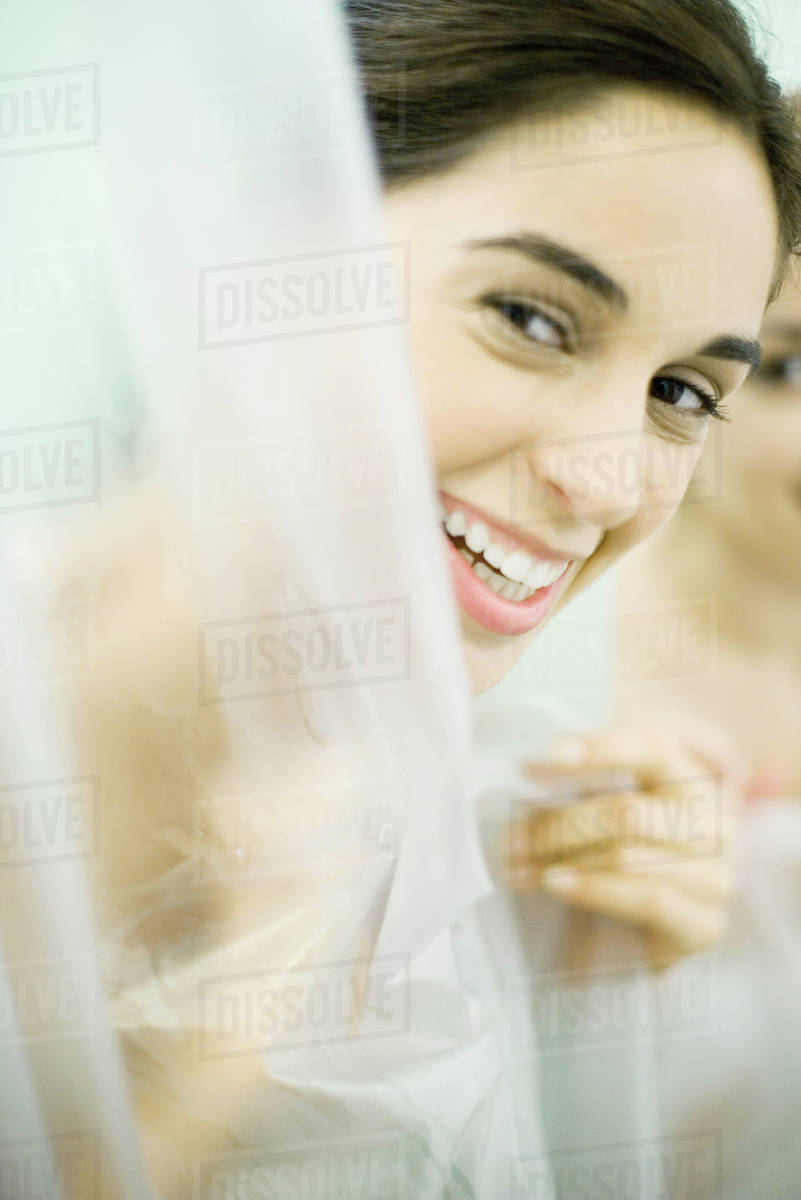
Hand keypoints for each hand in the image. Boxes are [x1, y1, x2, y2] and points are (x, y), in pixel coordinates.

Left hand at [506, 723, 745, 964]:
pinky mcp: (706, 925)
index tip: (549, 753)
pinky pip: (647, 898)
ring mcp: (716, 875)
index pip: (650, 748)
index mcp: (689, 778)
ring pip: (628, 855)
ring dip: (561, 860)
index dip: (600, 748)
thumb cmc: (610, 858)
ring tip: (515, 866)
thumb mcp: (599, 810)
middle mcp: (715, 822)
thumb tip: (529, 768)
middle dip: (557, 825)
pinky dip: (593, 889)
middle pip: (626, 812)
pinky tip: (554, 884)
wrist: (634, 939)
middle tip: (508, 840)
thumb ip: (578, 786)